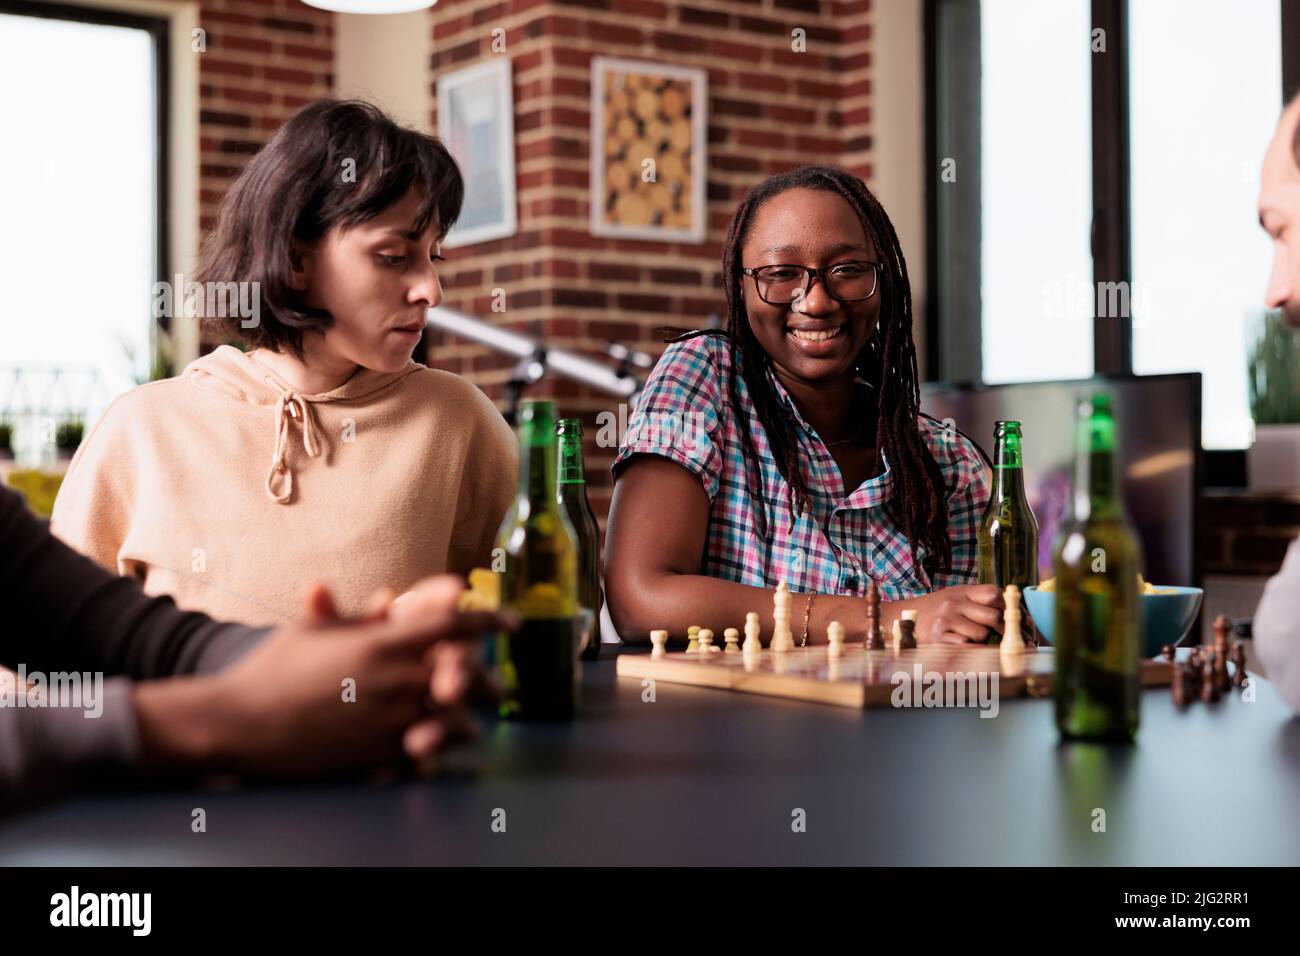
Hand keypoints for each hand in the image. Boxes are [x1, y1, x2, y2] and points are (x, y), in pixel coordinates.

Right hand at [139, 580, 513, 777]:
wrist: (239, 724)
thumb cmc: (273, 669)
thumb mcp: (317, 630)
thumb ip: (361, 615)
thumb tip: (392, 596)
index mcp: (383, 642)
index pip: (456, 627)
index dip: (490, 622)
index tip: (511, 622)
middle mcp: (395, 680)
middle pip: (468, 675)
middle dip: (486, 677)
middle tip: (495, 681)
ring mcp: (391, 721)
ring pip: (457, 718)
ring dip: (467, 714)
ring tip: (471, 714)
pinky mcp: (380, 755)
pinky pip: (430, 751)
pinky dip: (441, 745)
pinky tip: (442, 741)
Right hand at [893, 585, 1004, 644]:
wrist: (900, 619)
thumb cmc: (935, 611)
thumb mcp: (954, 598)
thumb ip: (978, 601)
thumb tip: (1013, 615)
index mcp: (961, 591)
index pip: (994, 594)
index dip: (1007, 607)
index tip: (1014, 618)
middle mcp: (953, 603)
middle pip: (993, 616)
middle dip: (1001, 630)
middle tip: (1002, 637)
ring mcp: (945, 620)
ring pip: (981, 634)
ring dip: (981, 641)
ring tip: (970, 639)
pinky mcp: (938, 638)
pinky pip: (966, 646)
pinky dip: (969, 650)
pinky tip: (960, 646)